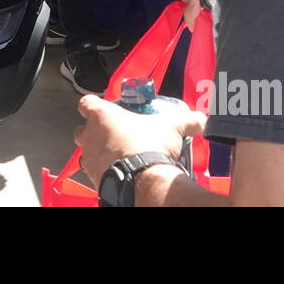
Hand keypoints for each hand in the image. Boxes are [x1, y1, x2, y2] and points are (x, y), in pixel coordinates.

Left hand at [74, 95, 205, 185]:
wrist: (141, 180)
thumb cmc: (148, 145)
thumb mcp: (172, 127)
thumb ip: (185, 121)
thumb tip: (201, 119)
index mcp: (101, 115)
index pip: (86, 103)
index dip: (94, 105)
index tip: (105, 109)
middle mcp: (88, 135)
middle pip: (82, 129)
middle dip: (94, 132)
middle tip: (114, 135)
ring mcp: (88, 158)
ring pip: (86, 152)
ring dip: (98, 153)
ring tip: (118, 156)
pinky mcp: (93, 179)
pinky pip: (95, 172)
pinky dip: (104, 171)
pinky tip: (120, 172)